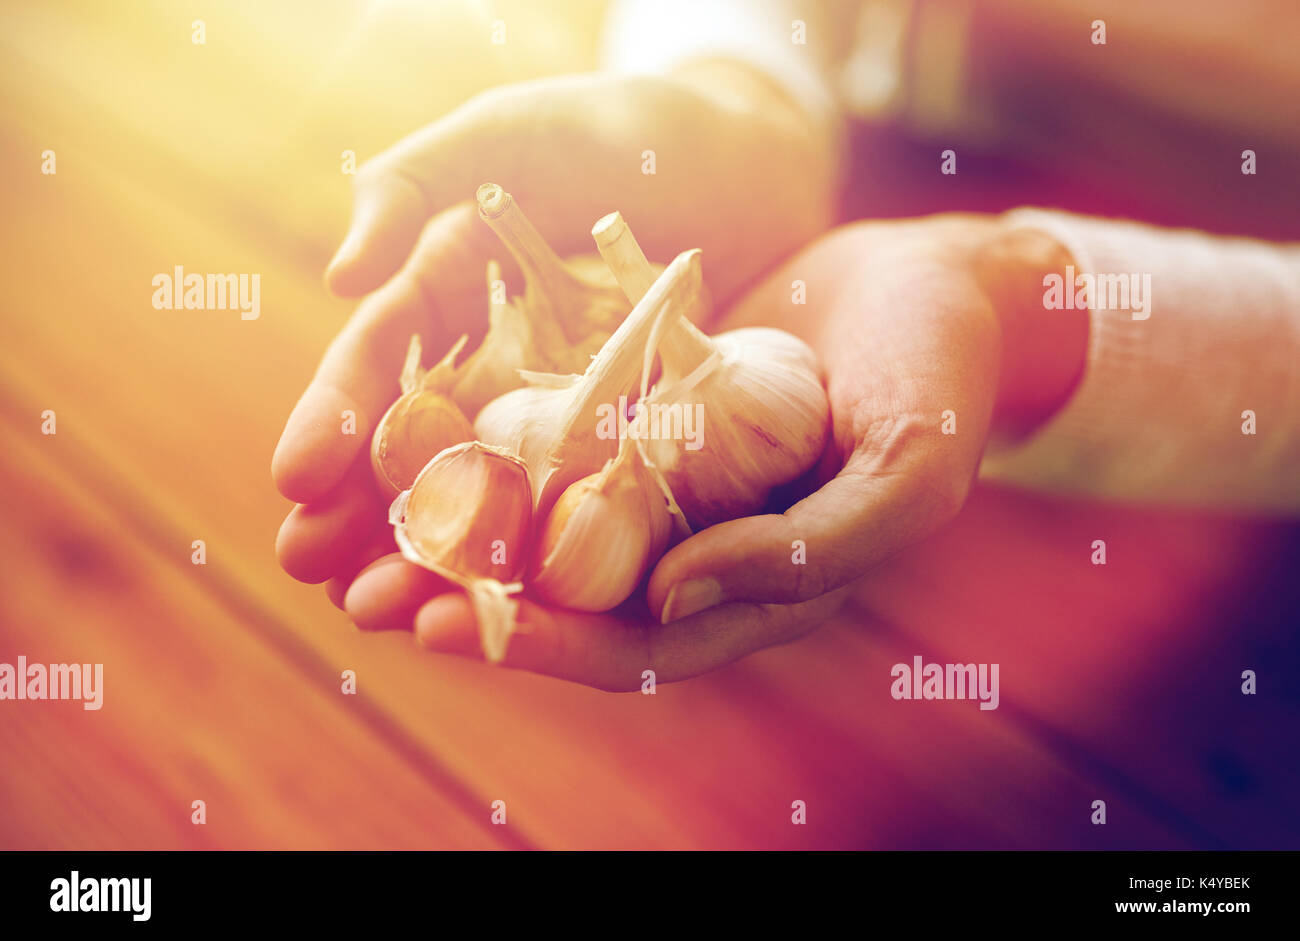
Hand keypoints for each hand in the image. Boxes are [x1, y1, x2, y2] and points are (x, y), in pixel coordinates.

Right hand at [272, 67, 838, 604]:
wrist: (733, 158)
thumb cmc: (604, 128)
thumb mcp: (501, 135)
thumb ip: (415, 186)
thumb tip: (342, 277)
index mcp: (438, 301)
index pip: (375, 368)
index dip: (333, 421)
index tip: (295, 479)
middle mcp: (484, 368)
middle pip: (413, 451)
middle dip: (360, 517)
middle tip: (319, 577)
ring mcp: (549, 412)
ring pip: (482, 494)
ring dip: (433, 555)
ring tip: (387, 610)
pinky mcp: (618, 442)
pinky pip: (574, 503)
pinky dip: (538, 552)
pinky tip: (506, 599)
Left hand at [344, 216, 1087, 688]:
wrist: (936, 283)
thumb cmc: (940, 382)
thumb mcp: (903, 471)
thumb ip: (806, 550)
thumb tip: (670, 603)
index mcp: (753, 591)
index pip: (636, 645)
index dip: (542, 645)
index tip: (447, 627)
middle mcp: (697, 547)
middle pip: (566, 595)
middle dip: (467, 600)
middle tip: (363, 595)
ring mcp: (666, 480)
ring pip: (543, 521)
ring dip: (455, 530)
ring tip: (354, 527)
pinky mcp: (644, 413)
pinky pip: (555, 435)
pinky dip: (489, 442)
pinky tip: (416, 425)